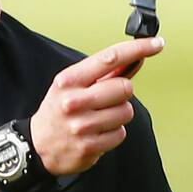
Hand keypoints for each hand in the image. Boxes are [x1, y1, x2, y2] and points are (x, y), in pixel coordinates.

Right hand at [30, 36, 164, 176]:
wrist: (36, 146)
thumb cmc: (58, 111)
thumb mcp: (71, 86)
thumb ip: (102, 74)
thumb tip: (136, 59)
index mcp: (70, 80)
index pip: (110, 58)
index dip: (138, 49)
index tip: (156, 44)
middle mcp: (74, 102)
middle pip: (124, 88)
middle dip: (122, 93)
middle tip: (107, 100)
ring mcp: (82, 126)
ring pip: (126, 112)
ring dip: (118, 115)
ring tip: (99, 119)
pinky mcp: (89, 147)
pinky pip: (120, 134)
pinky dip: (114, 134)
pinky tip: (98, 134)